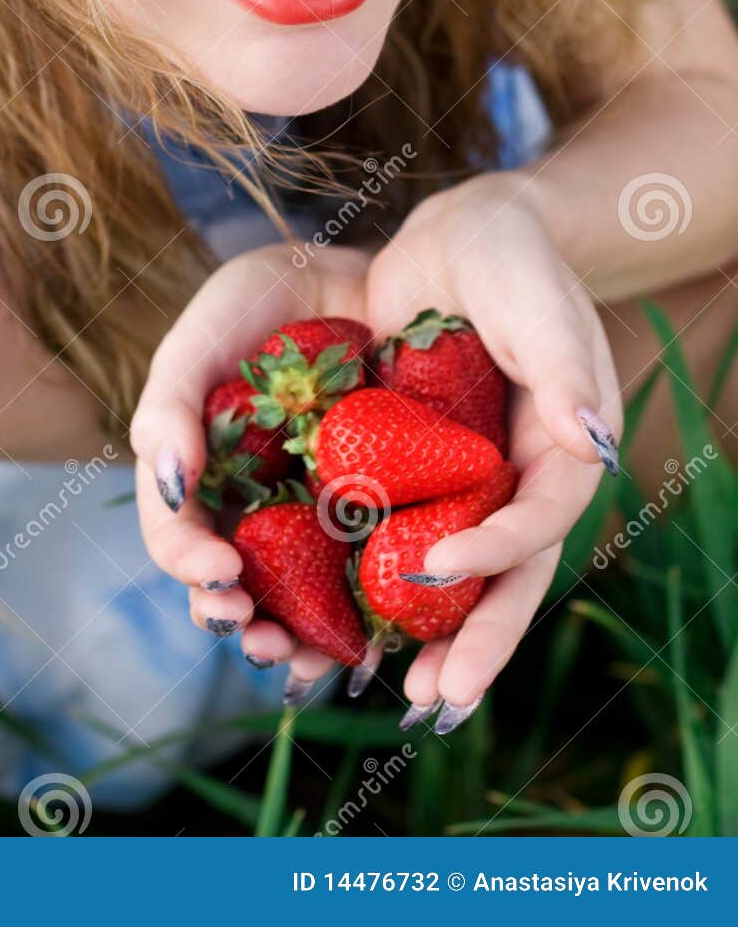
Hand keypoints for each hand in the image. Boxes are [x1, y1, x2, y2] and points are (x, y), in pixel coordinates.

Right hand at [130, 240, 372, 696]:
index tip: (221, 570)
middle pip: (233, 588)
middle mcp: (251, 506)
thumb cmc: (266, 300)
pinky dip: (364, 616)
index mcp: (199, 473)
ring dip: (294, 640)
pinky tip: (373, 638)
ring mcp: (312, 515)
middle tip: (258, 635)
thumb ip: (169, 405)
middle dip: (240, 625)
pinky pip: (366, 577)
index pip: (178, 535)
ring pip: (295, 599)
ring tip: (304, 659)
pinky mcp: (375, 513)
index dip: (189, 562)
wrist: (358, 275)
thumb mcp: (202, 337)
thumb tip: (167, 485)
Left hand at [364, 172, 622, 729]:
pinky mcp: (421, 474)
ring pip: (455, 574)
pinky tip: (343, 630)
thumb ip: (561, 362)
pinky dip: (381, 585)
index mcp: (564, 445)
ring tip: (394, 696)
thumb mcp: (532, 296)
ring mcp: (472, 482)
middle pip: (506, 572)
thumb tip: (593, 443)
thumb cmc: (506, 256)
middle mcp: (522, 477)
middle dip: (476, 638)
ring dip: (429, 634)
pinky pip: (404, 539)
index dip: (500, 548)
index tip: (441, 567)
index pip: (542, 515)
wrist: (457, 237)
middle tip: (439, 699)